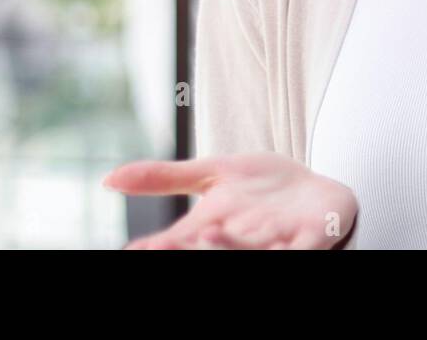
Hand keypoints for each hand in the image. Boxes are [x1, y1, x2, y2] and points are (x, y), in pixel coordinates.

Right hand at [103, 152, 357, 249]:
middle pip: (208, 251)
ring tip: (208, 233)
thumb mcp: (212, 173)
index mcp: (210, 229)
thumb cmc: (264, 187)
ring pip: (246, 253)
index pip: (175, 244)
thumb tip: (108, 179)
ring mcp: (272, 244)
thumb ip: (165, 177)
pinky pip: (296, 252)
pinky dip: (284, 250)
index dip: (157, 247)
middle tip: (166, 245)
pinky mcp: (309, 241)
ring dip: (227, 247)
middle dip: (187, 249)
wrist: (317, 186)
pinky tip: (275, 244)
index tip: (138, 248)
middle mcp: (237, 243)